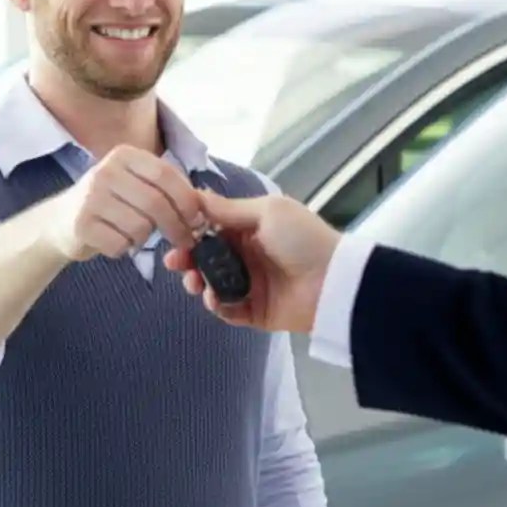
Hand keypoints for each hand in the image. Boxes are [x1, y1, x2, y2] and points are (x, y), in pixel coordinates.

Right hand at [42, 145, 203, 261]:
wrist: (60, 221)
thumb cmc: (110, 203)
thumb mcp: (135, 183)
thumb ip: (165, 189)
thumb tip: (203, 208)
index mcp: (124, 155)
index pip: (166, 175)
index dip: (187, 200)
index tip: (198, 219)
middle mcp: (106, 171)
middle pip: (156, 203)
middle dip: (177, 226)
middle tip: (184, 240)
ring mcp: (90, 197)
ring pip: (140, 226)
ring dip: (145, 238)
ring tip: (133, 234)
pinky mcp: (81, 224)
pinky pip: (121, 244)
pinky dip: (124, 248)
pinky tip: (114, 240)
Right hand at [163, 189, 340, 332]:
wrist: (333, 282)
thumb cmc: (303, 238)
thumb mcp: (267, 212)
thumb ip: (228, 208)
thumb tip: (196, 195)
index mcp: (251, 228)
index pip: (212, 228)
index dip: (191, 231)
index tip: (173, 232)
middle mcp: (249, 255)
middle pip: (207, 258)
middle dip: (187, 259)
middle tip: (175, 262)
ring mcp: (252, 284)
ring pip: (213, 284)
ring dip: (198, 282)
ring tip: (194, 283)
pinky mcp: (256, 311)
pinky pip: (228, 310)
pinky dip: (217, 305)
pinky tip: (214, 299)